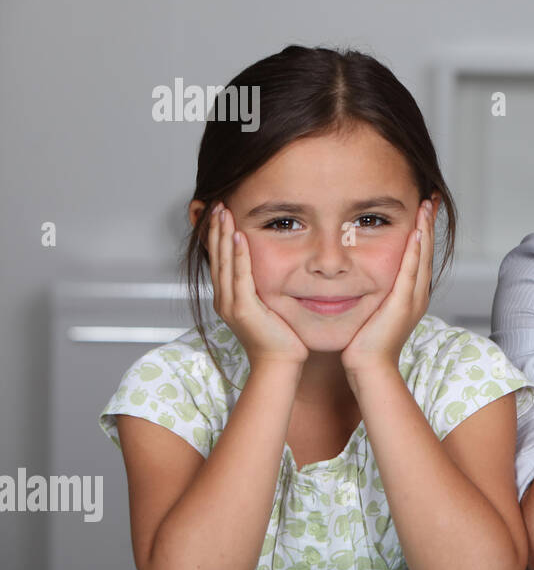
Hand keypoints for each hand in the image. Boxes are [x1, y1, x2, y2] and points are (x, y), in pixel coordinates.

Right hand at [207, 201, 308, 367]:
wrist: (280, 364)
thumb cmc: (281, 338)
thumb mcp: (270, 307)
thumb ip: (265, 289)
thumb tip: (273, 272)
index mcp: (229, 298)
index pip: (220, 260)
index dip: (218, 237)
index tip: (220, 214)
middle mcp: (224, 300)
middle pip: (217, 257)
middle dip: (216, 230)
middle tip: (217, 204)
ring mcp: (230, 305)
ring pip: (225, 263)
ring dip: (224, 236)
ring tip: (223, 212)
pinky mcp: (243, 310)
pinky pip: (240, 276)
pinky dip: (239, 255)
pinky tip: (240, 237)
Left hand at [339, 196, 438, 375]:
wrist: (369, 368)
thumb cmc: (365, 345)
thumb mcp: (371, 311)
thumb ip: (372, 293)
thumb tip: (358, 277)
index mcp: (411, 295)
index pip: (420, 256)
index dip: (423, 232)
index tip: (422, 210)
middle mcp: (418, 295)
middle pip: (427, 252)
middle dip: (429, 224)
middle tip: (430, 199)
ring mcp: (413, 299)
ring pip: (423, 257)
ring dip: (425, 230)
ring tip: (426, 206)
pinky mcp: (403, 304)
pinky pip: (411, 271)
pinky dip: (415, 251)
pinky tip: (416, 232)